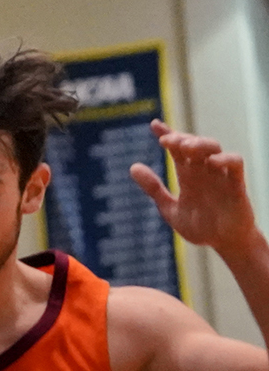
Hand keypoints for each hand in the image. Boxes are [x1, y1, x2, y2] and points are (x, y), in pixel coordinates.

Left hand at [132, 120, 258, 255]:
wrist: (226, 245)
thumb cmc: (200, 228)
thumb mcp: (170, 210)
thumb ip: (154, 189)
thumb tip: (133, 166)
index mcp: (188, 175)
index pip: (177, 148)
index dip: (167, 134)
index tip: (154, 125)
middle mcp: (204, 172)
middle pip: (194, 144)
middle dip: (181, 138)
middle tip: (167, 142)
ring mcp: (221, 177)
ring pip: (214, 148)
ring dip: (200, 143)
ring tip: (186, 147)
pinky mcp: (237, 186)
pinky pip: (235, 164)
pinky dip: (225, 158)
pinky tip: (212, 162)